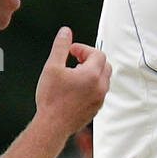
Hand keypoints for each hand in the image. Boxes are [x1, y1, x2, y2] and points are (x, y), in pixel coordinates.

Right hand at [34, 27, 109, 141]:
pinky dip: (92, 84)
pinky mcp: (96, 108)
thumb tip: (66, 32)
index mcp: (92, 75)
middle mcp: (100, 87)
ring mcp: (100, 99)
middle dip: (91, 59)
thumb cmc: (51, 98)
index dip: (84, 49)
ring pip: (104, 79)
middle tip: (75, 60)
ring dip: (92, 72)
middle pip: (105, 65)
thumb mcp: (52, 67)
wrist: (53, 125)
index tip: (71, 51)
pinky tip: (75, 88)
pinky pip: (100, 91)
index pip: (98, 53)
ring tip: (74, 74)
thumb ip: (61, 46)